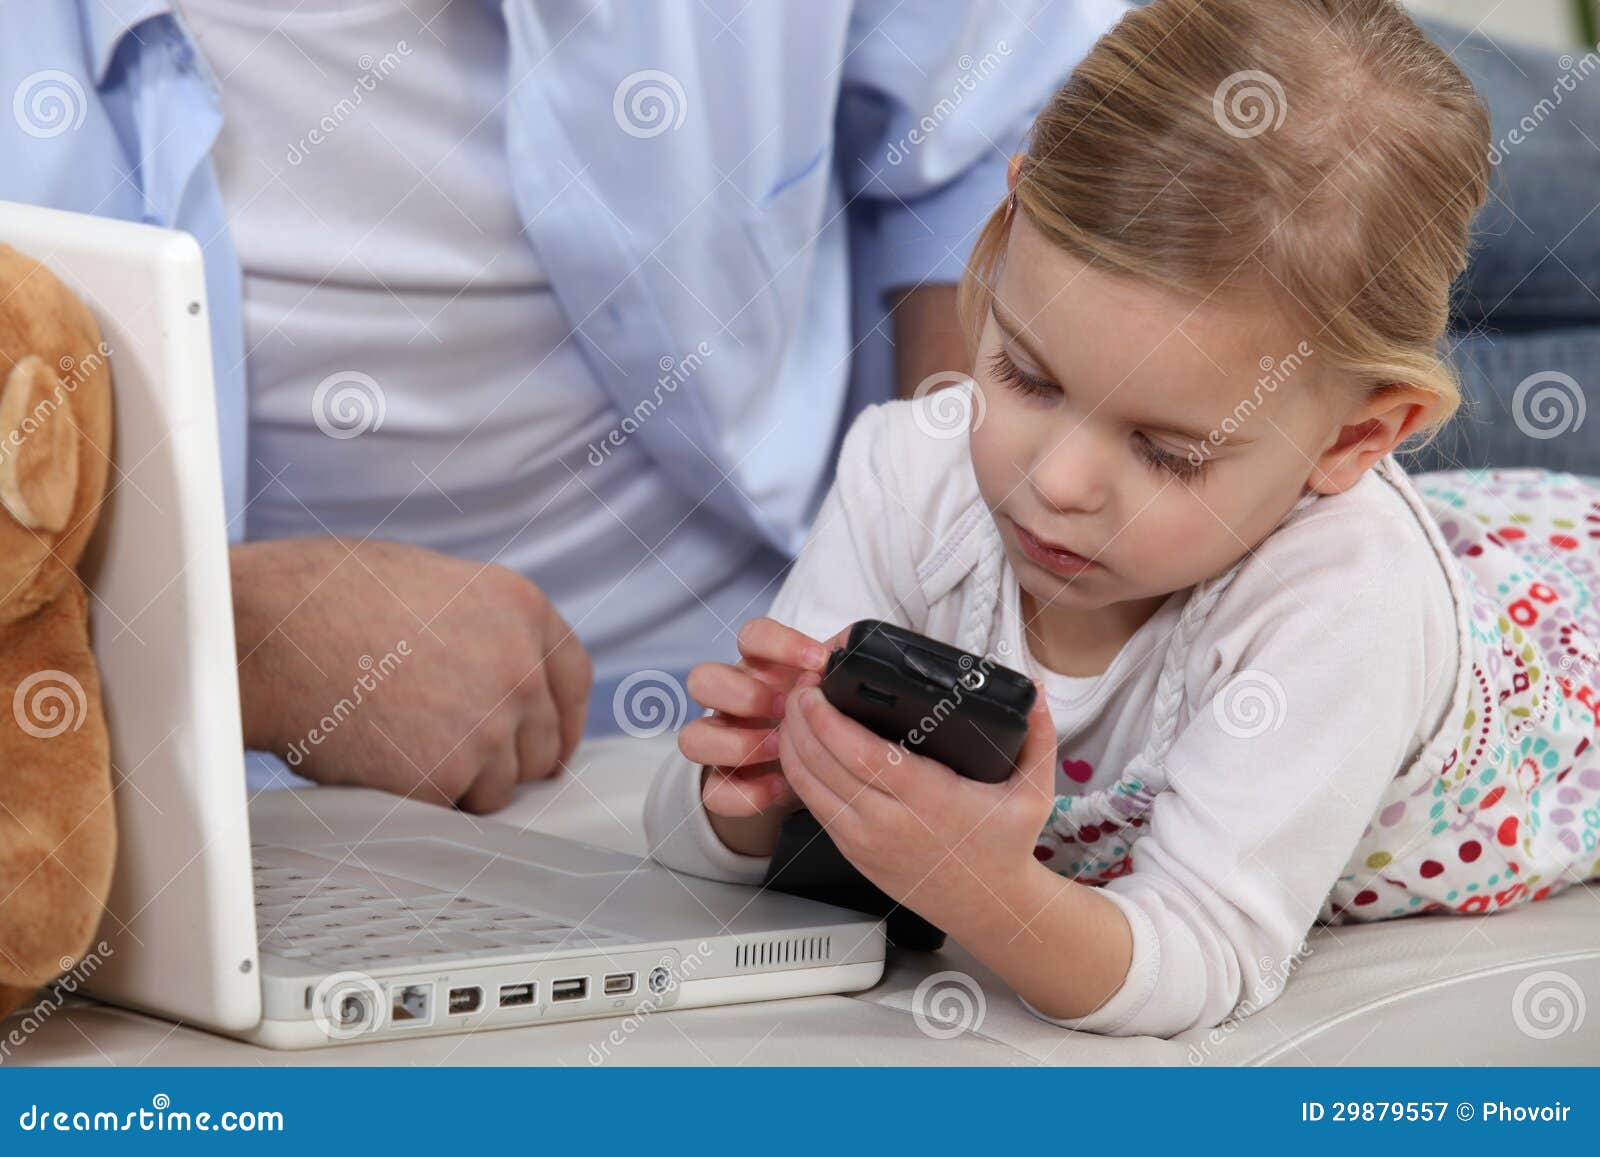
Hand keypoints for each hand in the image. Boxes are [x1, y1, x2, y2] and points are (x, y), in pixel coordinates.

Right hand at [231, 537, 591, 812]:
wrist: (270, 632)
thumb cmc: (327, 601)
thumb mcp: (435, 588)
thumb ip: (484, 630)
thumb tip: (501, 674)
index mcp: (522, 608)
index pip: (574, 678)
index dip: (563, 717)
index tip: (552, 741)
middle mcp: (522, 666)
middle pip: (545, 742)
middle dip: (511, 759)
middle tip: (458, 757)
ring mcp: (492, 724)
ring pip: (503, 786)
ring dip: (466, 785)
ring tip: (403, 749)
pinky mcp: (452, 773)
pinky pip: (455, 809)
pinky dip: (425, 802)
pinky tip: (384, 765)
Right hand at [677, 617, 836, 855]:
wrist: (813, 770)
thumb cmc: (818, 718)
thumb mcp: (831, 689)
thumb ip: (839, 668)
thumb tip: (856, 648)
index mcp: (761, 667)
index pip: (751, 636)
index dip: (780, 644)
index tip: (818, 662)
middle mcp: (731, 700)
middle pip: (702, 679)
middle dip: (745, 694)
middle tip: (784, 708)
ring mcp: (720, 741)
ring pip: (692, 737)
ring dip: (738, 744)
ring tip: (779, 749)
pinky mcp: (722, 782)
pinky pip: (712, 791)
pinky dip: (745, 793)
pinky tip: (778, 787)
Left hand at [776, 681, 1056, 928]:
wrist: (989, 908)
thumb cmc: (1005, 847)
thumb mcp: (1034, 793)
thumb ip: (1039, 737)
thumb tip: (1037, 692)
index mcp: (928, 800)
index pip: (861, 756)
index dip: (828, 721)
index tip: (816, 690)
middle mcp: (887, 822)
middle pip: (821, 766)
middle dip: (799, 722)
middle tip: (797, 686)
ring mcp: (864, 840)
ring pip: (807, 787)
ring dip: (790, 745)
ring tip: (792, 709)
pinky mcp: (852, 851)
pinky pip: (813, 807)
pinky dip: (798, 773)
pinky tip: (798, 746)